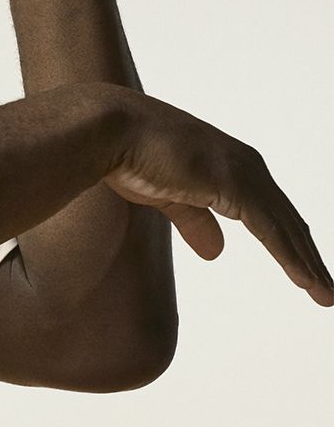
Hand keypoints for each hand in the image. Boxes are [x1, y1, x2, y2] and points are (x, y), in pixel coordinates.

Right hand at [99, 85, 333, 306]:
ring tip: (324, 294)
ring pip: (288, 228)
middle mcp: (246, 165)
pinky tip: (305, 280)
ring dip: (308, 264)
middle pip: (288, 220)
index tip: (304, 269)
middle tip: (325, 290)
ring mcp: (244, 173)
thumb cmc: (132, 156)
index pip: (272, 211)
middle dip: (308, 256)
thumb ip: (197, 222)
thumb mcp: (170, 196)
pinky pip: (272, 230)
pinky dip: (291, 257)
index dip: (290, 242)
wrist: (113, 131)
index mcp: (232, 164)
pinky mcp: (236, 185)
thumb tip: (217, 252)